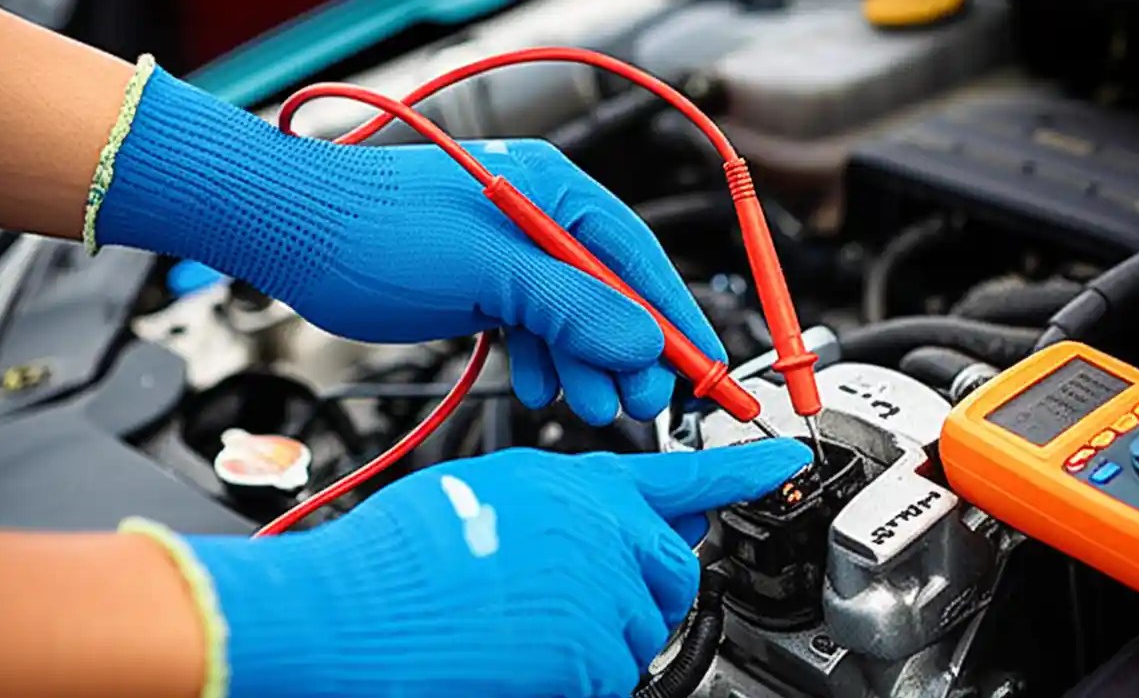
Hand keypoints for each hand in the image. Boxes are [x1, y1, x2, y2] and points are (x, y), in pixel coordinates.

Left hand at [95, 67, 722, 424]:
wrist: (288, 237)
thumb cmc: (373, 233)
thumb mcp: (486, 272)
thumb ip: (572, 307)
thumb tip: (643, 341)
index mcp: (554, 193)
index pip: (639, 259)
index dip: (677, 317)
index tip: (706, 369)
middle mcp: (542, 219)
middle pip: (612, 295)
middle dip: (628, 353)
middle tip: (644, 404)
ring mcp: (514, 253)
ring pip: (575, 319)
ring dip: (585, 364)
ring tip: (589, 404)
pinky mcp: (487, 283)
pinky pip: (537, 327)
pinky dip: (545, 360)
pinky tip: (540, 388)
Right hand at [183, 439, 809, 697]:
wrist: (357, 605)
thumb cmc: (406, 551)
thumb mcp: (491, 489)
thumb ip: (563, 501)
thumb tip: (599, 522)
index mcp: (579, 484)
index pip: (680, 476)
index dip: (740, 470)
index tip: (781, 463)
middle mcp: (603, 531)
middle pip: (671, 572)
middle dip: (642, 593)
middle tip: (577, 602)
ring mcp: (602, 593)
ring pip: (639, 632)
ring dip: (600, 639)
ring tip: (524, 625)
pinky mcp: (590, 654)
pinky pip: (609, 677)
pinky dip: (574, 676)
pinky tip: (518, 653)